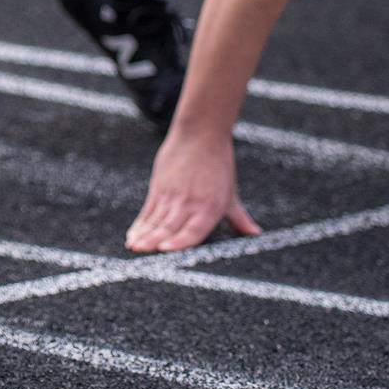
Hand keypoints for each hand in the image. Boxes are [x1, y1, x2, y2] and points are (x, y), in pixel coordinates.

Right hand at [126, 130, 261, 252]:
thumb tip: (254, 234)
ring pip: (155, 220)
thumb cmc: (218, 164)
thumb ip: (239, 218)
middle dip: (153, 241)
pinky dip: (140, 224)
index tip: (165, 250)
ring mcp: (171, 195)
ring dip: (143, 235)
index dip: (178, 242)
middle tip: (140, 252)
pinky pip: (148, 211)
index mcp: (209, 207)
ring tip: (134, 247)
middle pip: (169, 227)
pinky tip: (133, 235)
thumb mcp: (230, 194)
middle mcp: (189, 203)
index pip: (193, 230)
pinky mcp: (159, 188)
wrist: (199, 136)